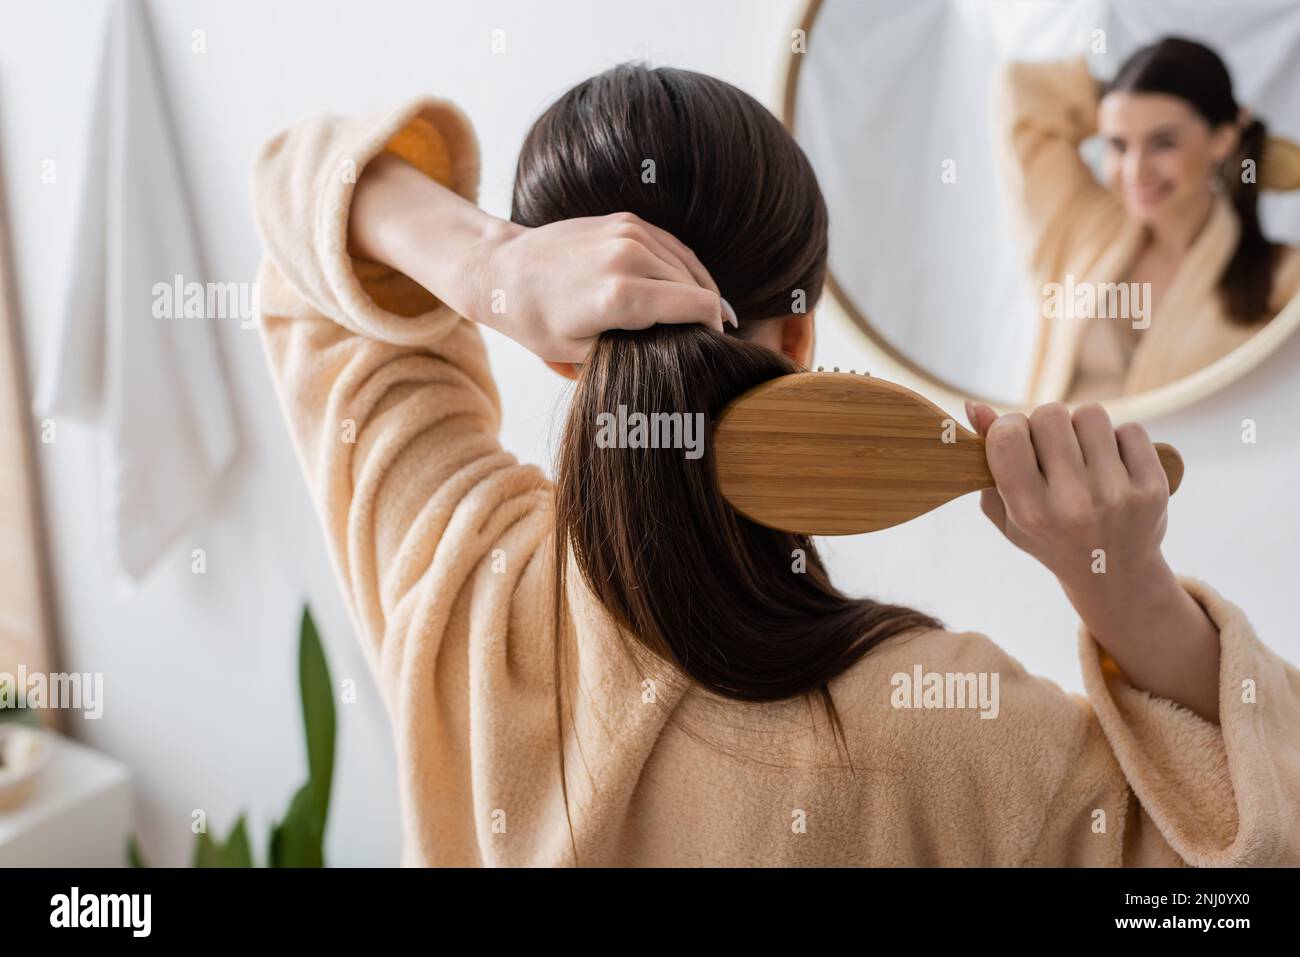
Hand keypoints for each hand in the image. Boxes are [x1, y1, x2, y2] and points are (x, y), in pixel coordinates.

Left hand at [470, 211, 728, 361]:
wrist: (503, 271)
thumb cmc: (535, 319)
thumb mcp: (581, 352)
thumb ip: (634, 349)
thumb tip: (675, 352)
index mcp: (620, 296)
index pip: (697, 308)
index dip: (713, 330)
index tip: (715, 347)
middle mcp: (629, 257)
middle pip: (696, 287)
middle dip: (707, 313)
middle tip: (709, 338)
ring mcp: (629, 232)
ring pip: (688, 265)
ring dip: (699, 289)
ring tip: (706, 315)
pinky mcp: (626, 220)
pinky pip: (671, 247)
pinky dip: (684, 268)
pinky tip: (689, 288)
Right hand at [964, 400, 1168, 588]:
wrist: (1112, 576)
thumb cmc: (1048, 537)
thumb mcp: (1006, 511)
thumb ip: (985, 462)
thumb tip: (976, 406)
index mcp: (1030, 512)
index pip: (1008, 437)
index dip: (1008, 426)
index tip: (1016, 439)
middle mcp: (1074, 504)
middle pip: (1050, 415)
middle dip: (1046, 423)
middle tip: (1051, 448)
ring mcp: (1117, 495)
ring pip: (1091, 414)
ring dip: (1082, 427)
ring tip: (1082, 455)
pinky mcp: (1153, 487)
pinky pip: (1130, 430)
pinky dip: (1119, 440)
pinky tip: (1112, 465)